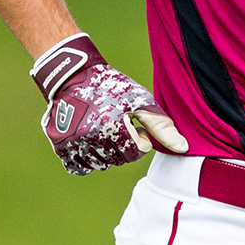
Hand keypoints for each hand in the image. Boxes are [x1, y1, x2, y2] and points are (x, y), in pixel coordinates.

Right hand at [30, 34, 188, 174]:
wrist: (73, 76)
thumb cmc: (113, 87)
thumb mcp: (140, 101)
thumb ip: (161, 126)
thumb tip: (184, 149)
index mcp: (114, 126)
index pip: (136, 153)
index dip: (139, 140)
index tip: (134, 126)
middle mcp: (92, 137)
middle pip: (118, 160)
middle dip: (123, 147)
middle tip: (118, 127)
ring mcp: (73, 142)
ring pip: (99, 164)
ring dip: (106, 153)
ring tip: (104, 131)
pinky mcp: (60, 145)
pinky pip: (78, 168)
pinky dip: (86, 160)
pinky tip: (90, 143)